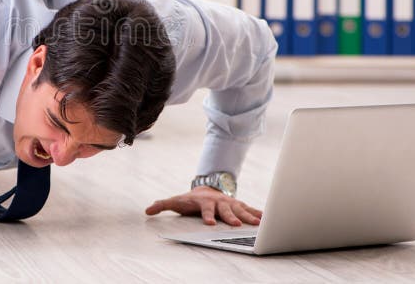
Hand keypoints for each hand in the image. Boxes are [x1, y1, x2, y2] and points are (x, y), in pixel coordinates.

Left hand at [145, 186, 261, 226]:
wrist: (206, 189)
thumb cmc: (190, 199)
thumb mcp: (176, 201)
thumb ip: (162, 205)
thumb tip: (147, 210)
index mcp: (205, 203)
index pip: (206, 211)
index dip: (207, 217)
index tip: (210, 224)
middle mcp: (219, 202)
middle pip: (226, 211)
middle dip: (232, 218)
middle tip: (236, 225)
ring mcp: (230, 203)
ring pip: (241, 210)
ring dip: (249, 217)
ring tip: (258, 224)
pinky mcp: (239, 205)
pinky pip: (250, 209)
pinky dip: (258, 214)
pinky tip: (267, 220)